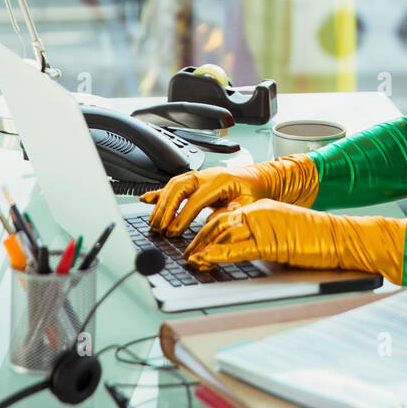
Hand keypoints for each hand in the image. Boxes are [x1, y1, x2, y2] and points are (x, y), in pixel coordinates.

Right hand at [142, 164, 273, 236]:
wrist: (260, 178)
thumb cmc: (254, 191)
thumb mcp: (248, 205)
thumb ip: (229, 214)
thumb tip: (209, 226)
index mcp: (220, 181)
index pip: (195, 200)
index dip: (182, 217)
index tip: (173, 232)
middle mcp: (207, 175)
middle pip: (179, 188)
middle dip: (166, 208)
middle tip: (159, 228)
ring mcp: (200, 175)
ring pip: (173, 185)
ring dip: (161, 203)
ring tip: (154, 222)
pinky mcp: (196, 180)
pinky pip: (173, 184)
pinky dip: (159, 192)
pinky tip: (146, 199)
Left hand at [183, 198, 406, 285]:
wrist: (341, 238)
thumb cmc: (315, 239)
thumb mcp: (281, 233)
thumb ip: (258, 237)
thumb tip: (234, 250)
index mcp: (262, 208)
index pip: (224, 214)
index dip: (204, 229)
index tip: (192, 243)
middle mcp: (260, 212)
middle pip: (217, 221)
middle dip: (196, 237)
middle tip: (184, 253)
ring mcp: (264, 225)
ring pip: (222, 231)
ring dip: (201, 245)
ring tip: (190, 259)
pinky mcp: (271, 241)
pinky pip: (238, 247)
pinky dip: (218, 254)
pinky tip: (207, 260)